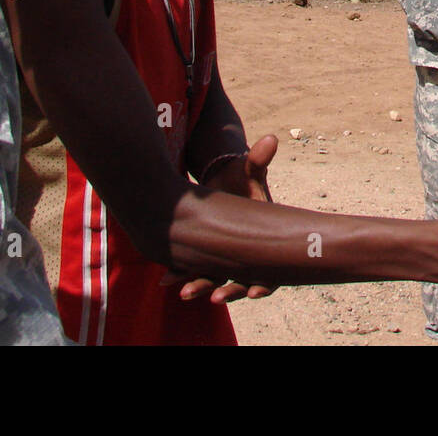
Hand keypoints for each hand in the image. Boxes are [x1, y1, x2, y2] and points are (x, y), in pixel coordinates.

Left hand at [174, 135, 278, 302]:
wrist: (222, 181)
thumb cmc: (242, 178)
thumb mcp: (251, 170)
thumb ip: (258, 159)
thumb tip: (271, 139)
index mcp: (266, 243)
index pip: (271, 272)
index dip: (265, 285)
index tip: (254, 293)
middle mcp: (247, 255)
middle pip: (240, 281)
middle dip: (227, 291)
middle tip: (214, 297)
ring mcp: (226, 257)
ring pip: (216, 279)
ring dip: (200, 286)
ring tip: (183, 292)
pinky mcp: (208, 254)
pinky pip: (197, 269)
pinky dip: (183, 275)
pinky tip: (166, 279)